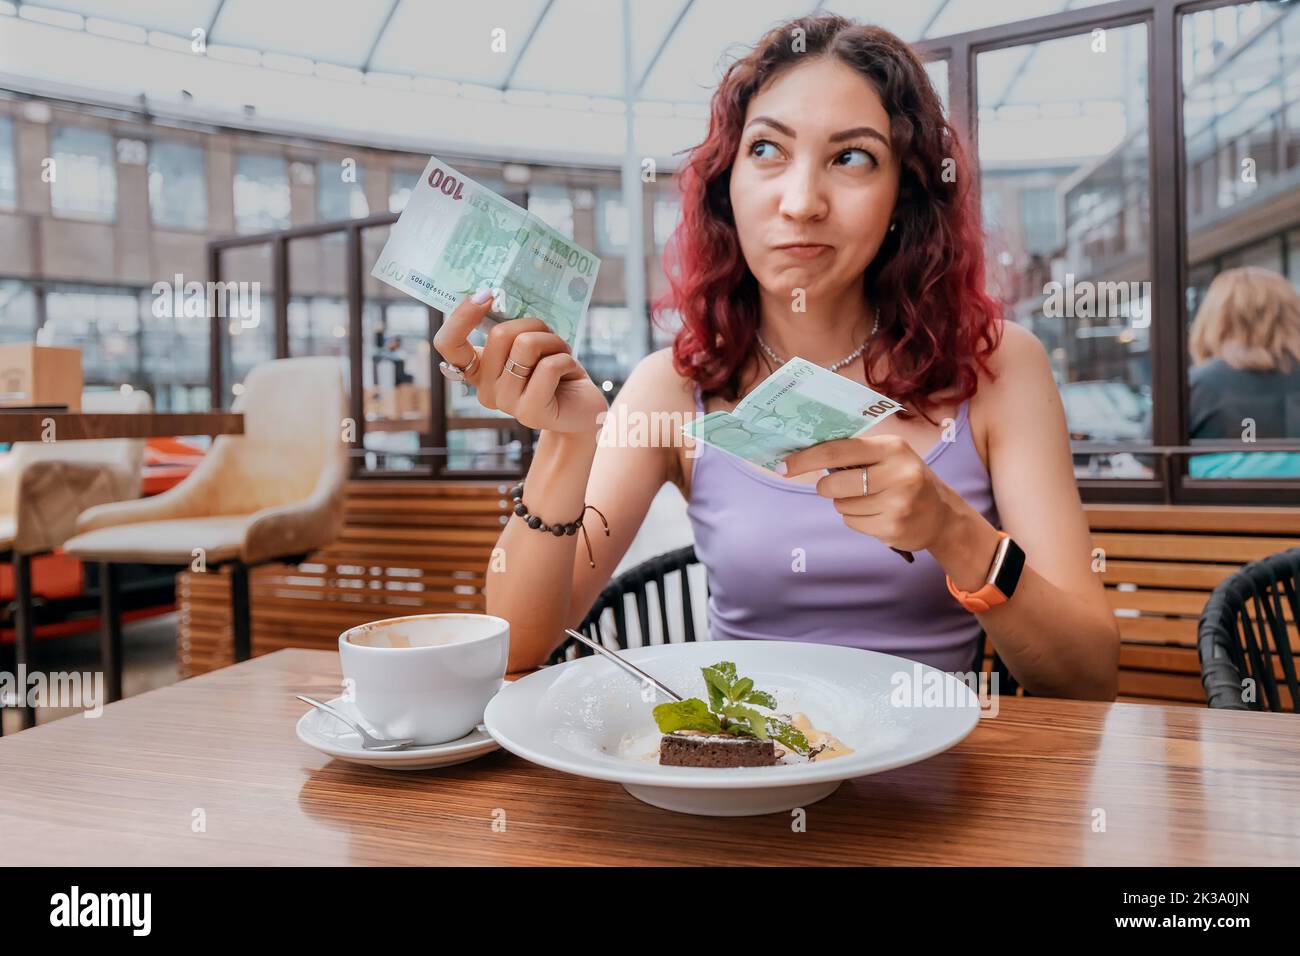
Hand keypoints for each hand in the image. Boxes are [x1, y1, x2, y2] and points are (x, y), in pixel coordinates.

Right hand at [432, 288, 608, 433]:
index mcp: (479, 369)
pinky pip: (549, 366)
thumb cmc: (556, 371)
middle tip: (550, 337)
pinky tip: (570, 373)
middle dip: (534, 324)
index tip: (486, 295)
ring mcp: (505, 403)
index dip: (461, 316)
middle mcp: (485, 389)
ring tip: (561, 354)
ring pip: (526, 345)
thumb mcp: (530, 345)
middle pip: (499, 334)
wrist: (582, 410)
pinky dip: (567, 360)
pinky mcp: (529, 412)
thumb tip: (498, 297)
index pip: (448, 344)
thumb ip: (512, 330)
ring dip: (554, 341)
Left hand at [779, 434, 950, 552]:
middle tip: (841, 486)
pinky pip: (853, 523)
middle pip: (833, 484)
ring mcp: (897, 502)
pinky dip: (858, 520)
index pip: (836, 450)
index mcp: (891, 447)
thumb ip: (854, 452)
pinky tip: (878, 514)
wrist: (942, 514)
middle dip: (828, 487)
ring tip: (872, 500)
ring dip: (847, 504)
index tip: (784, 466)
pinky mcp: (893, 527)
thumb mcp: (888, 455)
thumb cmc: (904, 478)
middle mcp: (898, 473)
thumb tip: (803, 456)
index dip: (805, 459)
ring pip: (841, 505)